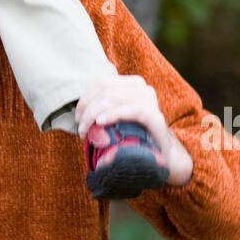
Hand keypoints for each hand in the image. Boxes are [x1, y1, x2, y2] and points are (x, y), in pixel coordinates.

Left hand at [74, 75, 192, 186]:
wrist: (163, 157)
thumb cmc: (135, 137)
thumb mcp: (116, 120)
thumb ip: (103, 109)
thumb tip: (78, 112)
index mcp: (132, 84)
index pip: (102, 83)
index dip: (85, 98)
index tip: (77, 117)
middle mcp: (142, 88)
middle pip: (105, 90)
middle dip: (87, 108)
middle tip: (80, 128)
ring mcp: (150, 101)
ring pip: (114, 98)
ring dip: (93, 114)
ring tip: (85, 131)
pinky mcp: (155, 117)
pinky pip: (131, 109)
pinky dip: (113, 114)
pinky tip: (100, 122)